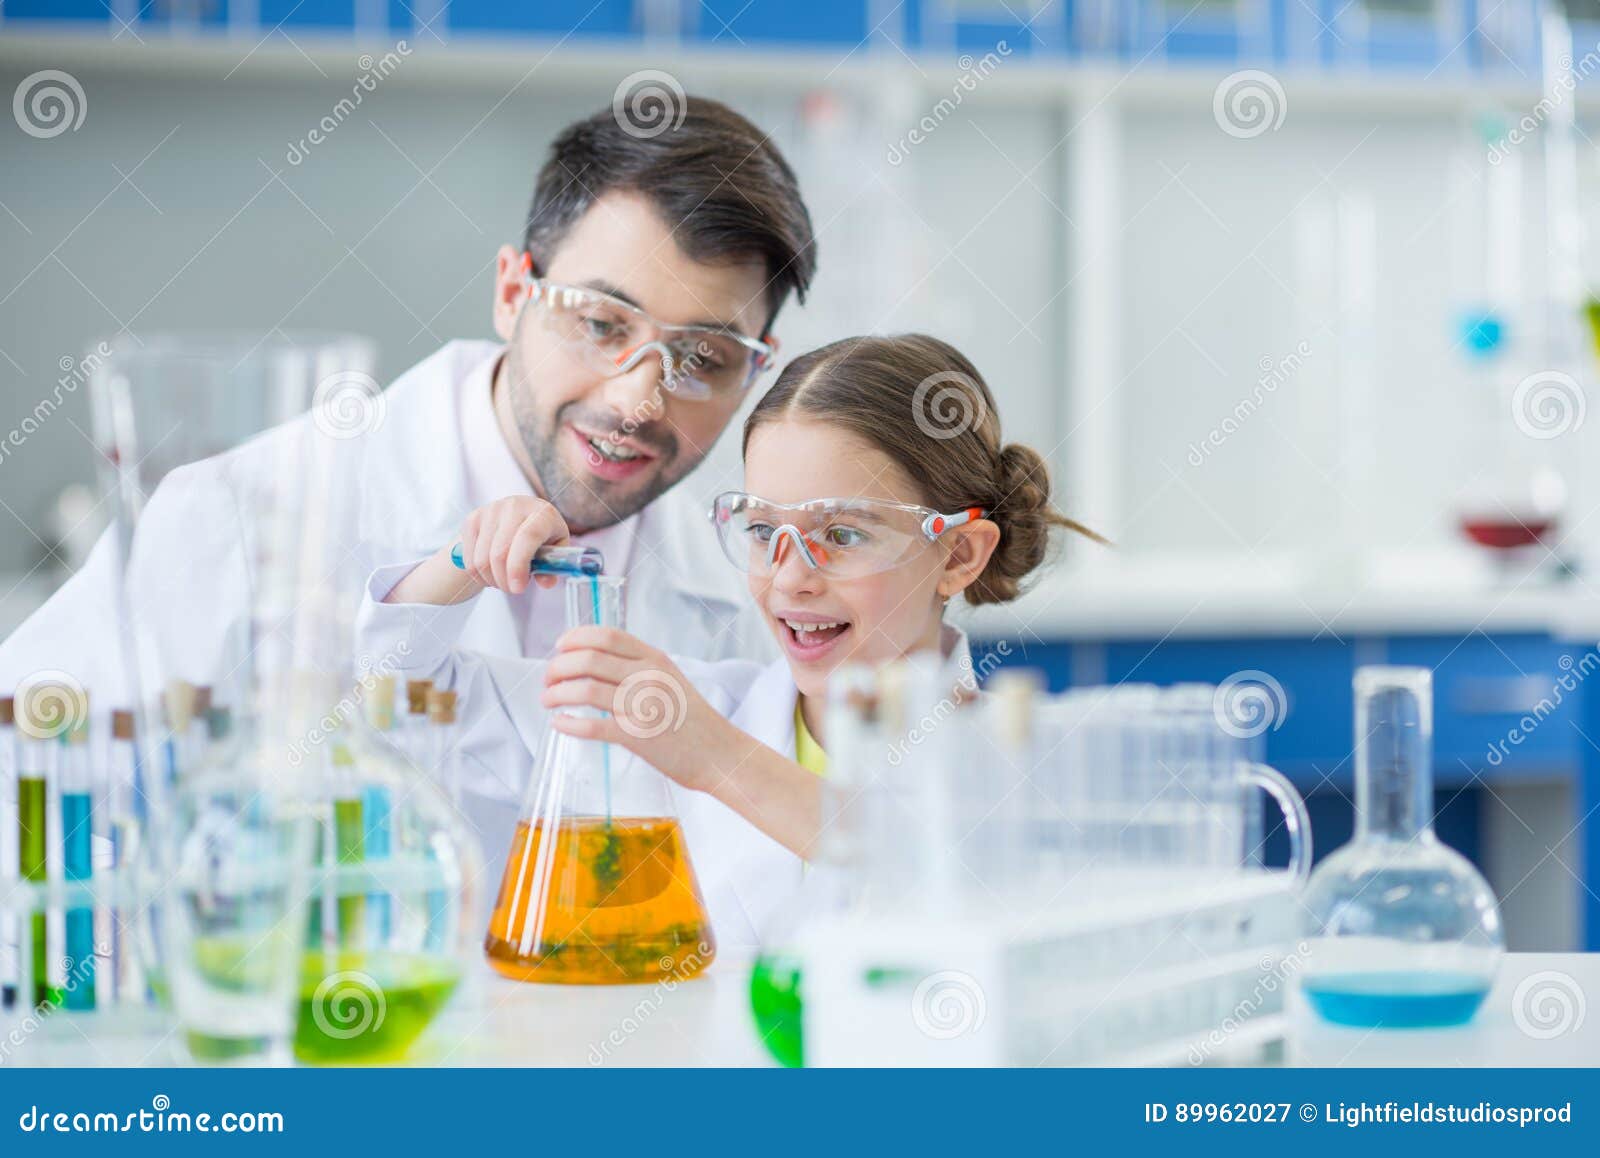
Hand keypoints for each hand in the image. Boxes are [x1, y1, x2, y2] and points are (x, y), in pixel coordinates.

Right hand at [457, 495, 570, 595]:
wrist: (522, 513)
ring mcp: (491, 511)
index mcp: (542, 513)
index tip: (518, 588)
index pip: (527, 537)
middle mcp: (515, 507)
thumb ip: (553, 568)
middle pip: (499, 553)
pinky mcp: (473, 519)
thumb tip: (546, 582)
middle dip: (504, 581)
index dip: (519, 566)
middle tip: (513, 589)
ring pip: (481, 559)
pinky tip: (491, 572)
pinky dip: (478, 574)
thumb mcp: (557, 549)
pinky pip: (469, 558)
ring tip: (503, 581)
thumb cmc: (543, 534)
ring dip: (491, 579)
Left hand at [542, 627, 727, 793]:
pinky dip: (569, 723)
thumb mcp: (671, 678)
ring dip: (557, 694)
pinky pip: (592, 726)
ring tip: (548, 700)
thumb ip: (639, 666)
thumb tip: (593, 660)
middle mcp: (648, 677)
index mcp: (655, 659)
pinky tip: (559, 723)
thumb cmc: (692, 719)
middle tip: (548, 679)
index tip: (559, 647)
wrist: (719, 754)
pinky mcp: (637, 737)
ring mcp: (643, 707)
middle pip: (588, 659)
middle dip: (558, 667)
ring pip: (584, 690)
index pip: (606, 636)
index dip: (575, 638)